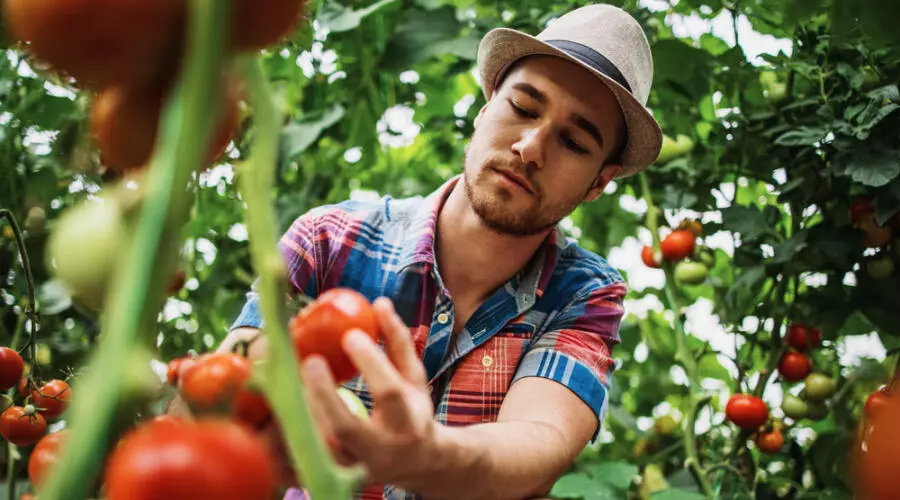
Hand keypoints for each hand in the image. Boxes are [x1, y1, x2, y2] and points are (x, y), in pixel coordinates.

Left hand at [301, 297, 436, 485]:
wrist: (418, 463)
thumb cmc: (412, 412)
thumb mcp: (414, 379)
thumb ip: (397, 342)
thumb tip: (380, 303)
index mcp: (406, 422)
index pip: (389, 393)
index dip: (370, 362)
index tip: (349, 334)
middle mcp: (381, 450)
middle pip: (346, 427)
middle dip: (323, 394)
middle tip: (309, 360)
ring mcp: (352, 467)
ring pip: (316, 447)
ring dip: (298, 412)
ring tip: (285, 379)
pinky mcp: (332, 477)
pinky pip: (302, 460)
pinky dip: (287, 435)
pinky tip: (277, 407)